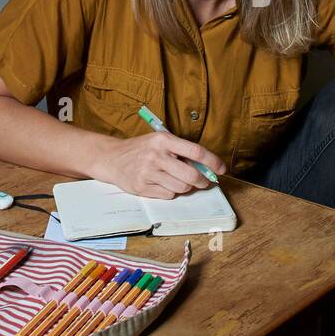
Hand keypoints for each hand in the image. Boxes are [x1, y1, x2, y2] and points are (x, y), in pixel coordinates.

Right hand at [100, 132, 227, 199]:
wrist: (112, 158)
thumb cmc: (141, 149)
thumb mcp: (160, 141)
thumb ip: (181, 151)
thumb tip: (207, 166)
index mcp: (163, 140)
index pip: (196, 151)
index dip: (212, 161)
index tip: (222, 169)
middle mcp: (156, 156)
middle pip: (191, 174)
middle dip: (203, 181)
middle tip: (205, 182)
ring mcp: (148, 172)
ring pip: (181, 187)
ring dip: (186, 186)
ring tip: (178, 179)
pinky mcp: (142, 187)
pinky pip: (168, 195)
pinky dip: (171, 192)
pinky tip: (163, 184)